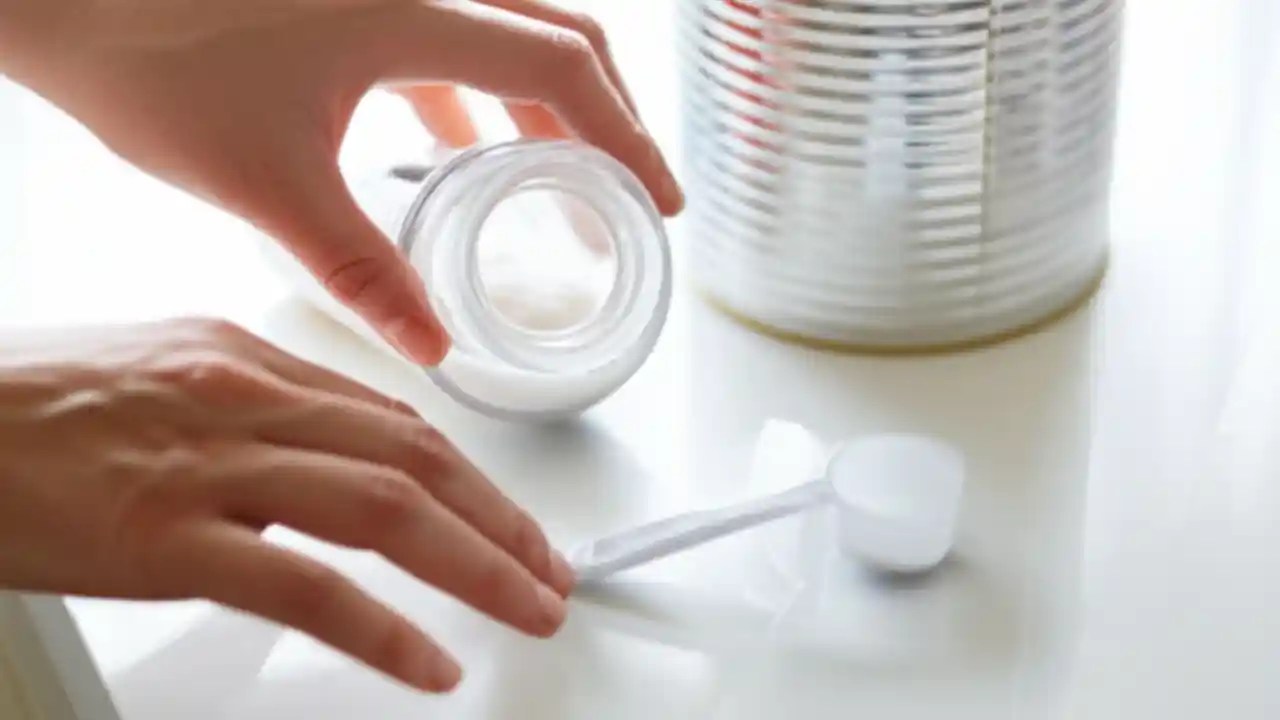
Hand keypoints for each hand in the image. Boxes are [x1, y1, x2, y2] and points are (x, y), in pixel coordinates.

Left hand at [0, 0, 681, 365]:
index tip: (656, 202)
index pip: (561, 71)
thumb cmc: (150, 61)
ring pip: (511, 31)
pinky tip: (459, 151)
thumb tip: (428, 344)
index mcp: (412, 14)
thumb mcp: (270, 183)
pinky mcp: (353, 1)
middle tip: (630, 192)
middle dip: (608, 116)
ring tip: (564, 181)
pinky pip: (448, 40)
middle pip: (561, 35)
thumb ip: (362, 270)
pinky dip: (475, 95)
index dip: (626, 139)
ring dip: (547, 104)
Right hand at [0, 318, 574, 691]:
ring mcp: (210, 466)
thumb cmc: (31, 408)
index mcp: (247, 359)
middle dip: (501, 519)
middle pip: (415, 458)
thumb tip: (329, 450)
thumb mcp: (159, 374)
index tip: (515, 518)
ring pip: (386, 510)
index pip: (396, 420)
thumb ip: (252, 406)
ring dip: (477, 566)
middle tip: (553, 570)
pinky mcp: (166, 536)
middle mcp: (245, 400)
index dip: (474, 476)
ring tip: (530, 607)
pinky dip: (383, 628)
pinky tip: (429, 665)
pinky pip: (305, 585)